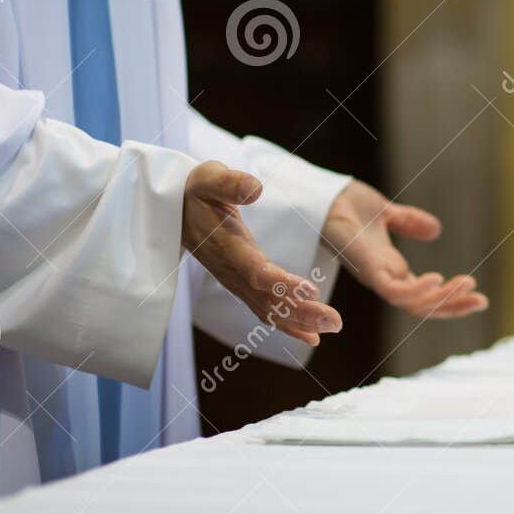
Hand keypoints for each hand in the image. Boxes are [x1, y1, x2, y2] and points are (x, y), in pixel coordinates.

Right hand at [182, 162, 343, 346]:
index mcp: (228, 247)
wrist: (177, 208)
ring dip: (302, 322)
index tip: (311, 290)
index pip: (256, 271)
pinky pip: (265, 310)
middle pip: (269, 299)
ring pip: (270, 310)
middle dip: (303, 313)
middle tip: (336, 323)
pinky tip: (312, 335)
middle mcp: (233, 271)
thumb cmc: (198, 190)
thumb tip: (255, 189)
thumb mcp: (211, 178)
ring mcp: (237, 281)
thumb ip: (231, 183)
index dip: (282, 283)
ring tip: (333, 327)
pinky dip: (288, 325)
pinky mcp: (242, 284)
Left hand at [321, 180, 487, 319]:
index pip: (425, 295)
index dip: (451, 298)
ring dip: (441, 300)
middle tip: (481, 301)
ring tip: (467, 285)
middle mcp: (385, 279)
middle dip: (453, 307)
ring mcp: (376, 277)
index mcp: (391, 270)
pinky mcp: (367, 270)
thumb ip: (409, 222)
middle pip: (423, 306)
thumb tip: (436, 230)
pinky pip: (394, 291)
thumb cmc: (346, 205)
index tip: (478, 293)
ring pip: (412, 304)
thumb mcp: (387, 213)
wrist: (322, 195)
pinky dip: (417, 290)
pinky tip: (438, 278)